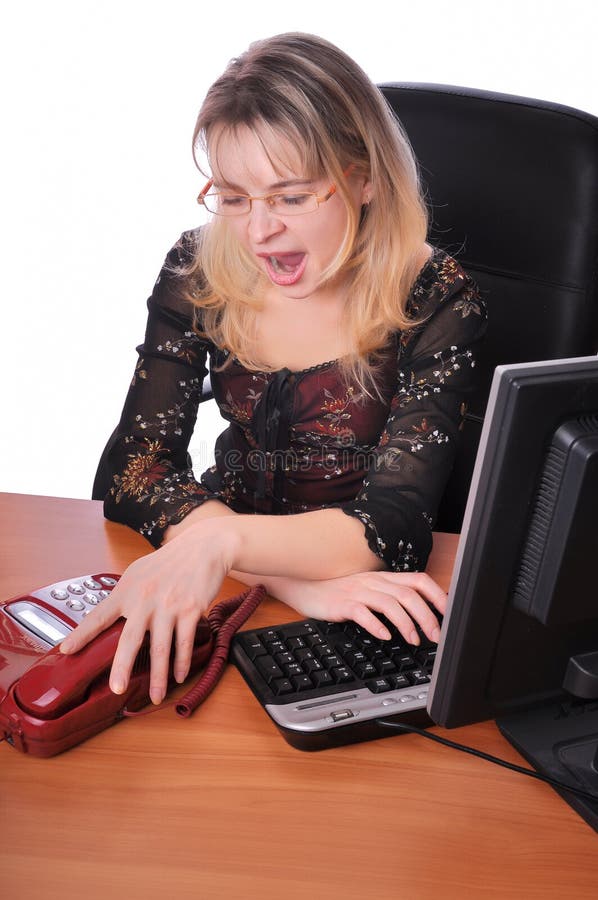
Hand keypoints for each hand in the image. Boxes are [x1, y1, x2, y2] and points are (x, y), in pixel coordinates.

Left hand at [59, 521, 233, 703]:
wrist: (203, 548)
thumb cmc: (169, 561)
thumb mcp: (138, 572)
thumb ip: (125, 595)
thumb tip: (111, 615)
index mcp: (128, 590)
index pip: (99, 615)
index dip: (82, 634)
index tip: (67, 650)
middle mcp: (145, 599)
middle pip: (131, 639)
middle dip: (123, 667)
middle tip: (117, 688)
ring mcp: (169, 606)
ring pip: (161, 648)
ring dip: (158, 676)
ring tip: (155, 695)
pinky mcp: (190, 610)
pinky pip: (184, 643)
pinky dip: (181, 663)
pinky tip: (179, 676)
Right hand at [285, 570, 445, 644]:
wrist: (303, 584)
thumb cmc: (336, 590)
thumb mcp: (366, 589)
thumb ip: (389, 597)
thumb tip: (418, 615)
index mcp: (384, 578)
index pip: (419, 580)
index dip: (437, 595)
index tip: (450, 614)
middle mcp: (374, 582)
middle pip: (409, 594)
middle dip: (427, 616)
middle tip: (435, 636)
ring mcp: (358, 591)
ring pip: (390, 603)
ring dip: (406, 623)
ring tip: (413, 640)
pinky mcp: (342, 603)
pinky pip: (362, 612)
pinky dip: (376, 624)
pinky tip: (384, 636)